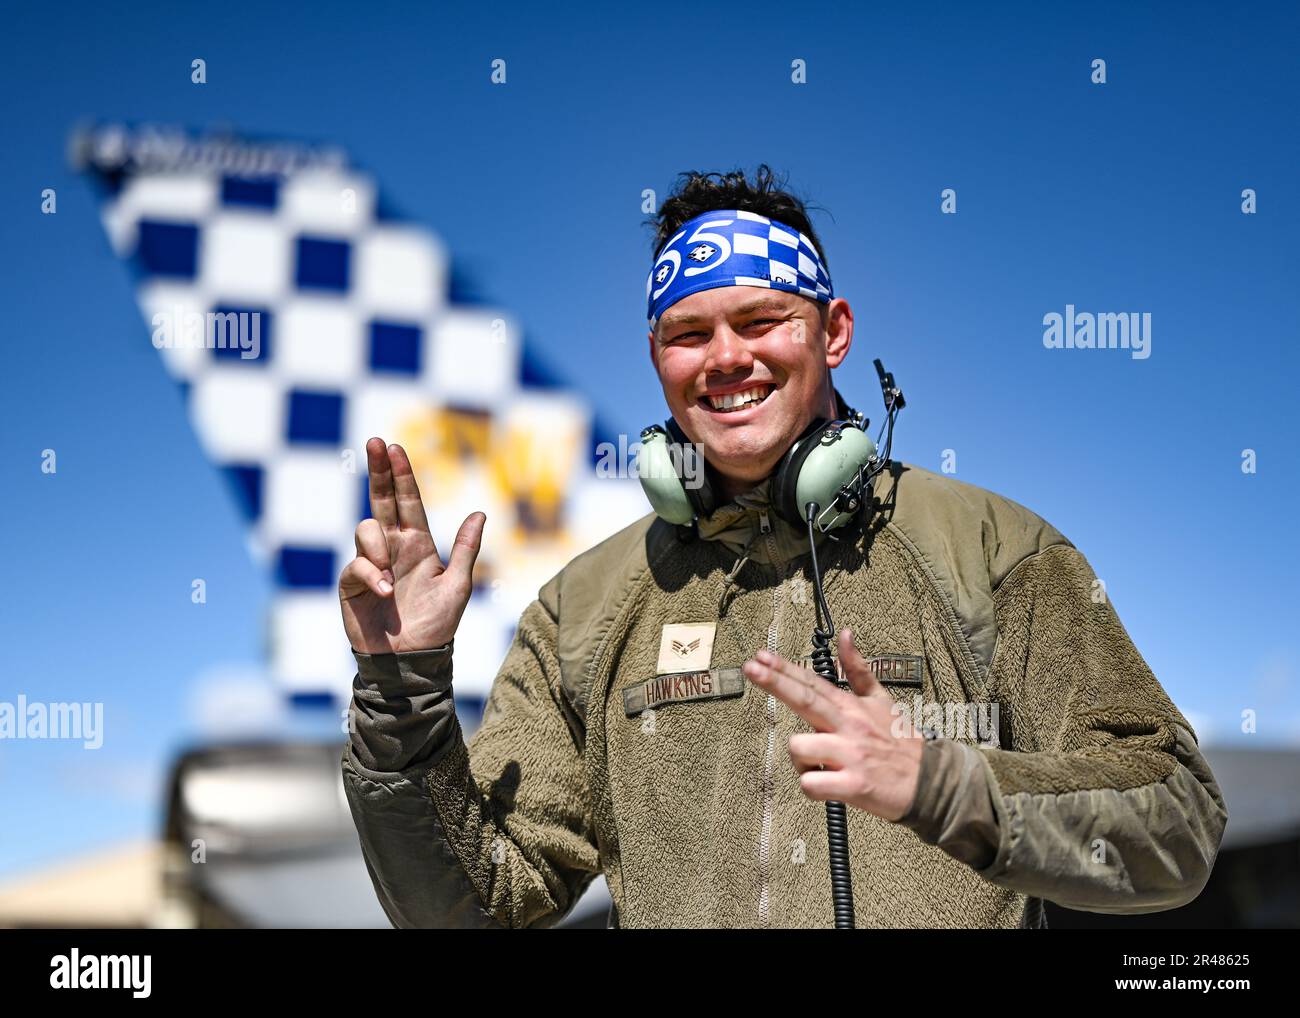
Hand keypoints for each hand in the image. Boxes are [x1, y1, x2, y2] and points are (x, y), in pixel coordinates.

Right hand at [339, 437, 484, 654]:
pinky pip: (356, 564)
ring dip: (379, 547)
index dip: (401, 474)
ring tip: (392, 580)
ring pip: (366, 530)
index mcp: (418, 545)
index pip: (408, 501)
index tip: (394, 446)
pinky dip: (371, 574)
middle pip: (381, 500)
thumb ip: (467, 549)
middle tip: (375, 441)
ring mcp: (371, 564)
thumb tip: (481, 512)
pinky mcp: (352, 583)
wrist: (411, 661)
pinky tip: (386, 593)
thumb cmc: (436, 625)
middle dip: (378, 470)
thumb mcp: (458, 585)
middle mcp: (393, 548)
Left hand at [742, 629, 924, 821]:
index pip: (813, 682)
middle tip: (750, 668)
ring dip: (799, 760)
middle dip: (775, 682)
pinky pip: (811, 784)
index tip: (760, 656)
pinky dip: (811, 787)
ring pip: (800, 748)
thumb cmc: (900, 742)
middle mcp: (849, 726)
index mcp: (852, 707)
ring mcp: (851, 755)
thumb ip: (859, 669)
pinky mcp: (854, 785)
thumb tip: (845, 635)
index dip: (784, 668)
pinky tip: (824, 785)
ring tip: (818, 765)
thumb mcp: (882, 699)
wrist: (931, 782)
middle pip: (805, 699)